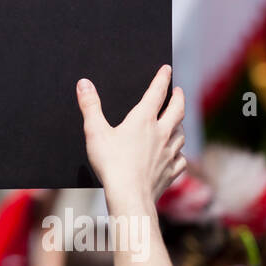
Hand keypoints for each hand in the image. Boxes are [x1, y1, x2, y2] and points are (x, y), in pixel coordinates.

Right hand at [76, 64, 184, 207]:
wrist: (130, 196)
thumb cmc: (111, 164)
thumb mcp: (95, 132)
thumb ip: (90, 106)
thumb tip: (84, 83)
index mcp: (144, 120)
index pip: (157, 93)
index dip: (162, 78)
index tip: (167, 68)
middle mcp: (161, 134)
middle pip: (177, 111)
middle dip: (179, 98)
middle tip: (179, 91)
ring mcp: (169, 153)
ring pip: (181, 134)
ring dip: (180, 124)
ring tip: (177, 121)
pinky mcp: (170, 171)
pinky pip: (181, 160)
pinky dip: (180, 154)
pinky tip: (177, 156)